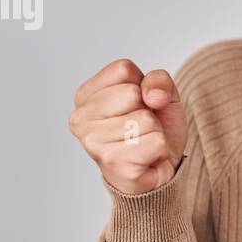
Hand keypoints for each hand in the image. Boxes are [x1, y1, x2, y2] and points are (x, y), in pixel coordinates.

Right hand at [68, 59, 187, 194]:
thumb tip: (152, 95)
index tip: (137, 106)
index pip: (123, 69)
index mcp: (85, 96)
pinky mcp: (113, 163)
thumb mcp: (160, 94)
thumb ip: (158, 80)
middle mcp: (81, 119)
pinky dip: (161, 149)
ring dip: (155, 132)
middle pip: (133, 93)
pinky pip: (155, 141)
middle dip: (148, 110)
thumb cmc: (152, 130)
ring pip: (145, 119)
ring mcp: (93, 143)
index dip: (142, 86)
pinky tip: (147, 158)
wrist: (159, 172)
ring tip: (143, 143)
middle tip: (141, 129)